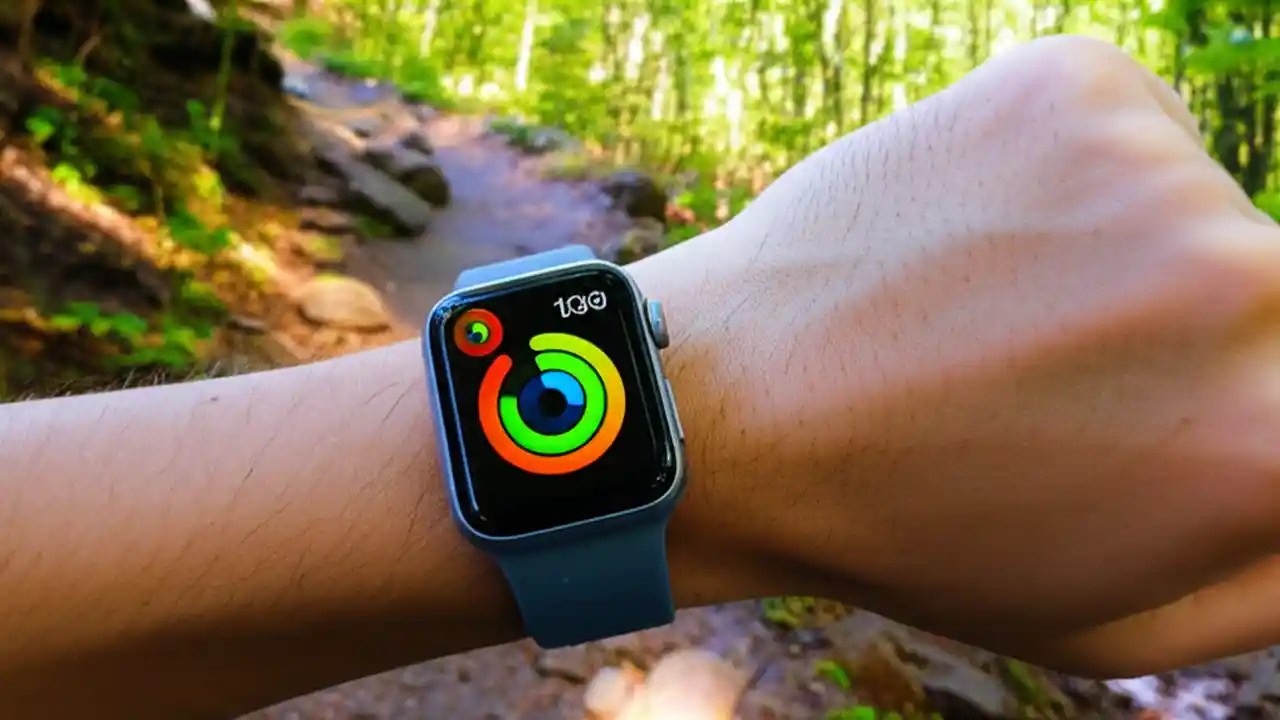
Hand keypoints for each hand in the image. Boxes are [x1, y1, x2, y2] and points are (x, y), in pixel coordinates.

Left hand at [638, 35, 1279, 675]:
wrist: (737, 409)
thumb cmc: (917, 533)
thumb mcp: (1118, 621)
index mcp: (1274, 447)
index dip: (1232, 399)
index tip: (1144, 403)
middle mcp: (1243, 288)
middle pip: (1274, 291)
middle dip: (1191, 334)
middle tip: (1063, 371)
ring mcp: (1153, 172)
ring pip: (1196, 208)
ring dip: (1124, 255)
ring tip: (991, 313)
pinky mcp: (1071, 85)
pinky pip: (1130, 131)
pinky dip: (1072, 178)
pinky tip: (971, 240)